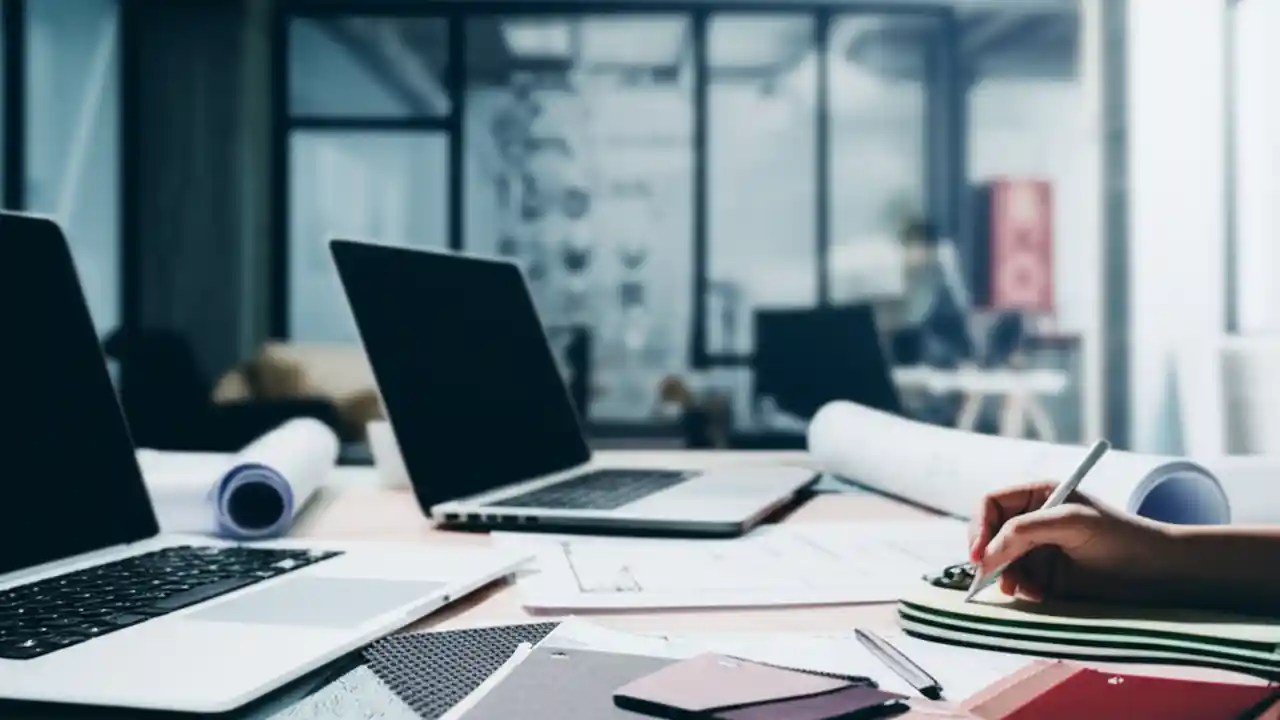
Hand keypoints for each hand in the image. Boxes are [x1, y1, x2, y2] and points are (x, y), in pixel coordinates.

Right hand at [967, 482, 1178, 603]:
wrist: (1156, 571)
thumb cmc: (1120, 535)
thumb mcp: (1071, 522)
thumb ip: (1025, 531)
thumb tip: (985, 554)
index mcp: (1037, 496)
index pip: (991, 505)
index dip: (979, 528)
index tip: (978, 555)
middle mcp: (1032, 520)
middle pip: (988, 535)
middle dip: (988, 556)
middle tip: (989, 578)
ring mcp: (1037, 549)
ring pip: (999, 562)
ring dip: (1005, 576)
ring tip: (1024, 589)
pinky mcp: (1045, 576)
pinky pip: (1016, 581)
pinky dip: (1020, 589)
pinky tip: (1039, 594)